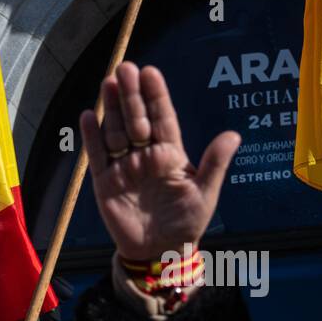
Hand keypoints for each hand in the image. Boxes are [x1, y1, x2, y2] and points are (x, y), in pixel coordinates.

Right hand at [79, 62, 239, 261]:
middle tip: (125, 68)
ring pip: (115, 132)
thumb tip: (233, 135)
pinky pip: (96, 157)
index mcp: (170, 154)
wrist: (160, 252)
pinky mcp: (105, 183)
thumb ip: (215, 163)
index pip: (162, 117)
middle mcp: (145, 156)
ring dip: (111, 108)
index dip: (155, 96)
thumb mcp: (205, 193)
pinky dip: (91, 137)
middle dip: (131, 94)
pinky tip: (88, 116)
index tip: (150, 72)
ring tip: (108, 84)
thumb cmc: (187, 223)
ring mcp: (124, 168)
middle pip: (136, 119)